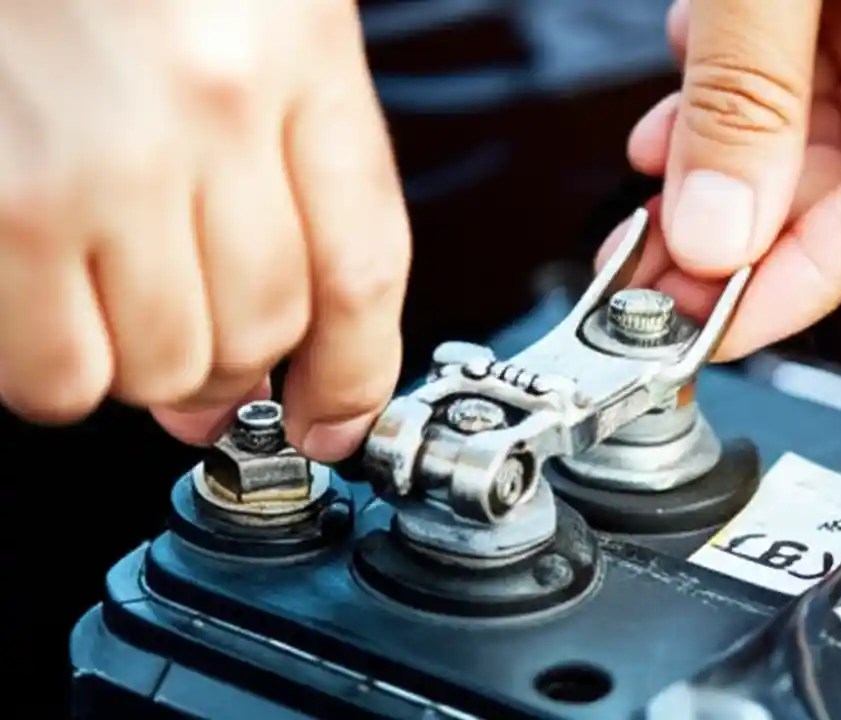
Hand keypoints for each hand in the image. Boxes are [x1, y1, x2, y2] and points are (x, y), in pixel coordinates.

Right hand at [0, 1, 409, 460]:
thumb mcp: (259, 12)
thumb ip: (286, 163)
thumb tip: (272, 351)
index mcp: (296, 48)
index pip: (363, 264)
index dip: (358, 372)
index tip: (336, 415)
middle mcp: (211, 103)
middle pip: (265, 328)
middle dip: (237, 363)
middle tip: (201, 339)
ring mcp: (102, 154)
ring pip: (165, 363)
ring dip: (148, 364)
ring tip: (118, 299)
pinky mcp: (3, 200)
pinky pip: (55, 370)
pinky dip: (60, 371)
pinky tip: (52, 303)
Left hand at [600, 0, 840, 358]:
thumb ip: (749, 90)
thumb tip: (714, 229)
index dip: (802, 279)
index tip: (713, 325)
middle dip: (743, 222)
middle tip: (652, 266)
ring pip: (824, 115)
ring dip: (729, 152)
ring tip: (652, 178)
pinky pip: (812, 48)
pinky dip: (743, 76)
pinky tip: (690, 80)